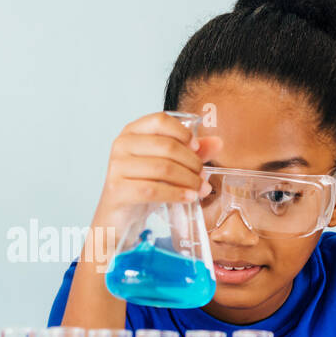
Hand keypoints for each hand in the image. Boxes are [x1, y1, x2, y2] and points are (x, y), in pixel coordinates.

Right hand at [93, 111, 221, 230]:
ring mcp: (117, 167)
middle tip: (203, 175)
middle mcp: (122, 145)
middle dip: (192, 162)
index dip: (183, 133)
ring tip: (200, 189)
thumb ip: (190, 152)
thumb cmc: (142, 185)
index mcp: (132, 131)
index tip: (197, 147)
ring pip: (163, 168)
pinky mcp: (117, 190)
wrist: (118, 215)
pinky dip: (176, 194)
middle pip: (167, 146)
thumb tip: (218, 142)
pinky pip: (153, 190)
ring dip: (188, 180)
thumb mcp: (166, 165)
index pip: (161, 120)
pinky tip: (189, 197)